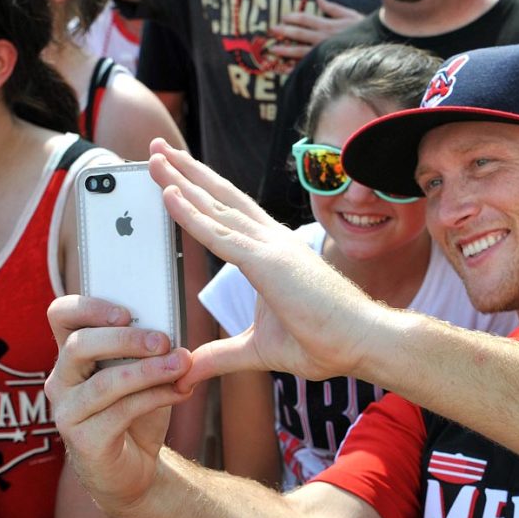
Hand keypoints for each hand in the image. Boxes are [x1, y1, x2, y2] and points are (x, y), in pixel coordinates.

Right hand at [45, 295, 192, 514]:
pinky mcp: (83, 440)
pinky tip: (180, 392)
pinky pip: (120, 412)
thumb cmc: (137, 411)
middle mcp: (62, 380)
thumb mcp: (144, 372)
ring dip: (149, 370)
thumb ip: (150, 349)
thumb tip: (172, 330)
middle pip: (79, 345)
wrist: (136, 468)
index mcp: (73, 354)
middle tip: (163, 341)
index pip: (61, 316)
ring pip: (105, 382)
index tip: (127, 311)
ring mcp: (67, 411)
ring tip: (181, 364)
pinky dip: (155, 397)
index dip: (89, 307)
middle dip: (126, 339)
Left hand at [146, 139, 389, 386]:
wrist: (364, 343)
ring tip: (154, 156)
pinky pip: (220, 234)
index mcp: (273, 252)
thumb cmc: (326, 342)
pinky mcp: (268, 263)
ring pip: (216, 207)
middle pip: (220, 197)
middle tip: (156, 148)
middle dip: (186, 170)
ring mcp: (271, 247)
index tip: (172, 175)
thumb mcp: (258, 351)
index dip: (200, 191)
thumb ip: (222, 356)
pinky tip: (169, 193)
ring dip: (181, 179)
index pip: (229, 215)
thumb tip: (189, 369)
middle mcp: (271, 240)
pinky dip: (192, 213)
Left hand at [267, 0, 364, 60]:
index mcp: (329, 25)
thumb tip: (319, 0)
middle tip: (271, 30)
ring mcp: (324, 53)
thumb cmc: (366, 32)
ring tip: (273, 50)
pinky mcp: (326, 65)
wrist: (379, 48)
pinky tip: (285, 69)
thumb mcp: (351, 15)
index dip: (293, 17)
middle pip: (299, 34)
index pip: (306, 19)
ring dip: (285, 50)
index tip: (283, 16)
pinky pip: (308, 67)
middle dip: (284, 31)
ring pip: (300, 52)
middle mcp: (324, 39)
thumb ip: (334, 9)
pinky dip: (295, 69)